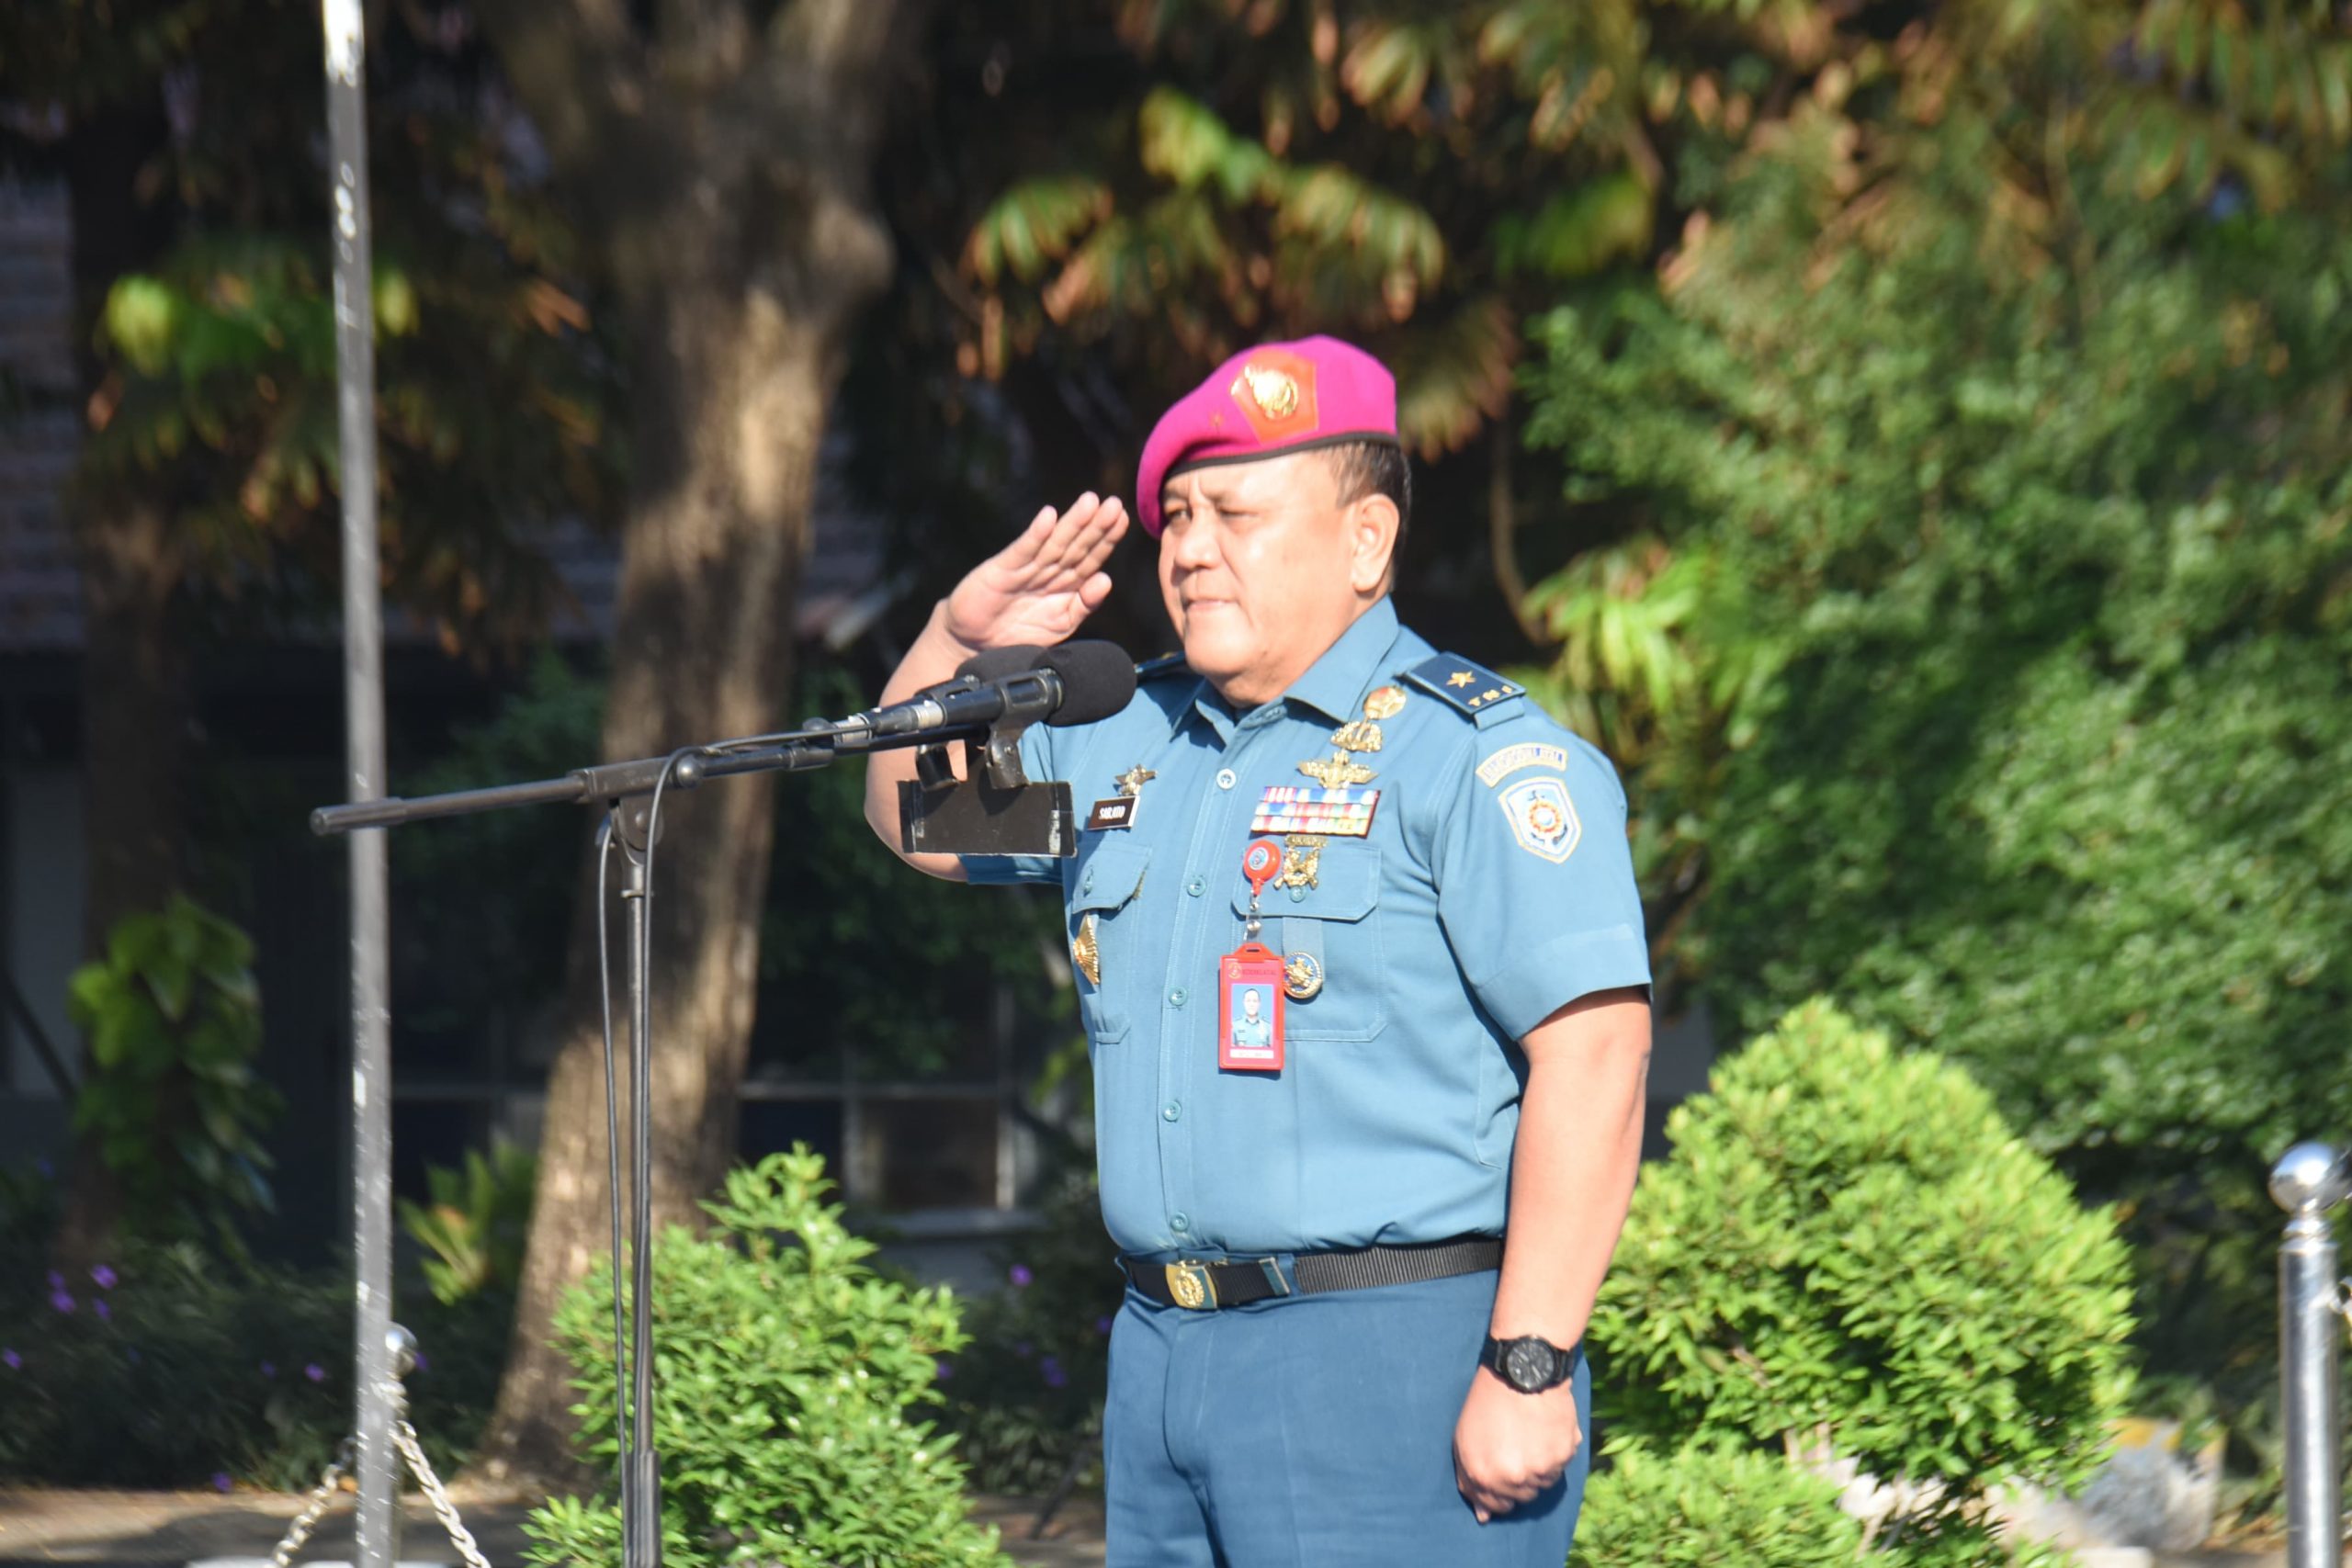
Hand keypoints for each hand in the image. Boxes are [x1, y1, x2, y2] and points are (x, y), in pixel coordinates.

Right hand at [940, 492, 1126, 650]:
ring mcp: (1024, 569)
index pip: (1090, 557)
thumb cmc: (1020, 634)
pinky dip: (1035, 535)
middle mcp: (1047, 571)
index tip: (1124, 518)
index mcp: (1065, 584)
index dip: (1106, 538)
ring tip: (1089, 502)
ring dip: (1072, 522)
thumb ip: (1084, 604)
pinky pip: (1022, 551)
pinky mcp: (1001, 571)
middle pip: (1075, 545)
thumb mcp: (1061, 624)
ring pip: (1054, 543)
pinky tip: (1048, 517)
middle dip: (1095, 524)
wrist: (976, 646)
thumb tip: (1107, 580)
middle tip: (1114, 504)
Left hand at [1453, 1366, 1581, 1523]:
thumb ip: (1471, 1480)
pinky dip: (1555, 1454)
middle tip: (1518, 1450)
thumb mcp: (1465, 1439)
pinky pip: (1559, 1468)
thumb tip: (1484, 1517)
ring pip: (1542, 1485)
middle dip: (1518, 1480)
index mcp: (1482, 1475)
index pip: (1494, 1506)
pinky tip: (1544, 1431)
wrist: (1522, 1371)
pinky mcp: (1561, 1456)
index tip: (1503, 1477)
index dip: (1498, 1493)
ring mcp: (1538, 1469)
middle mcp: (1510, 1478)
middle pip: (1521, 1498)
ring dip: (1538, 1468)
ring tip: (1531, 1437)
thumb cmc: (1488, 1401)